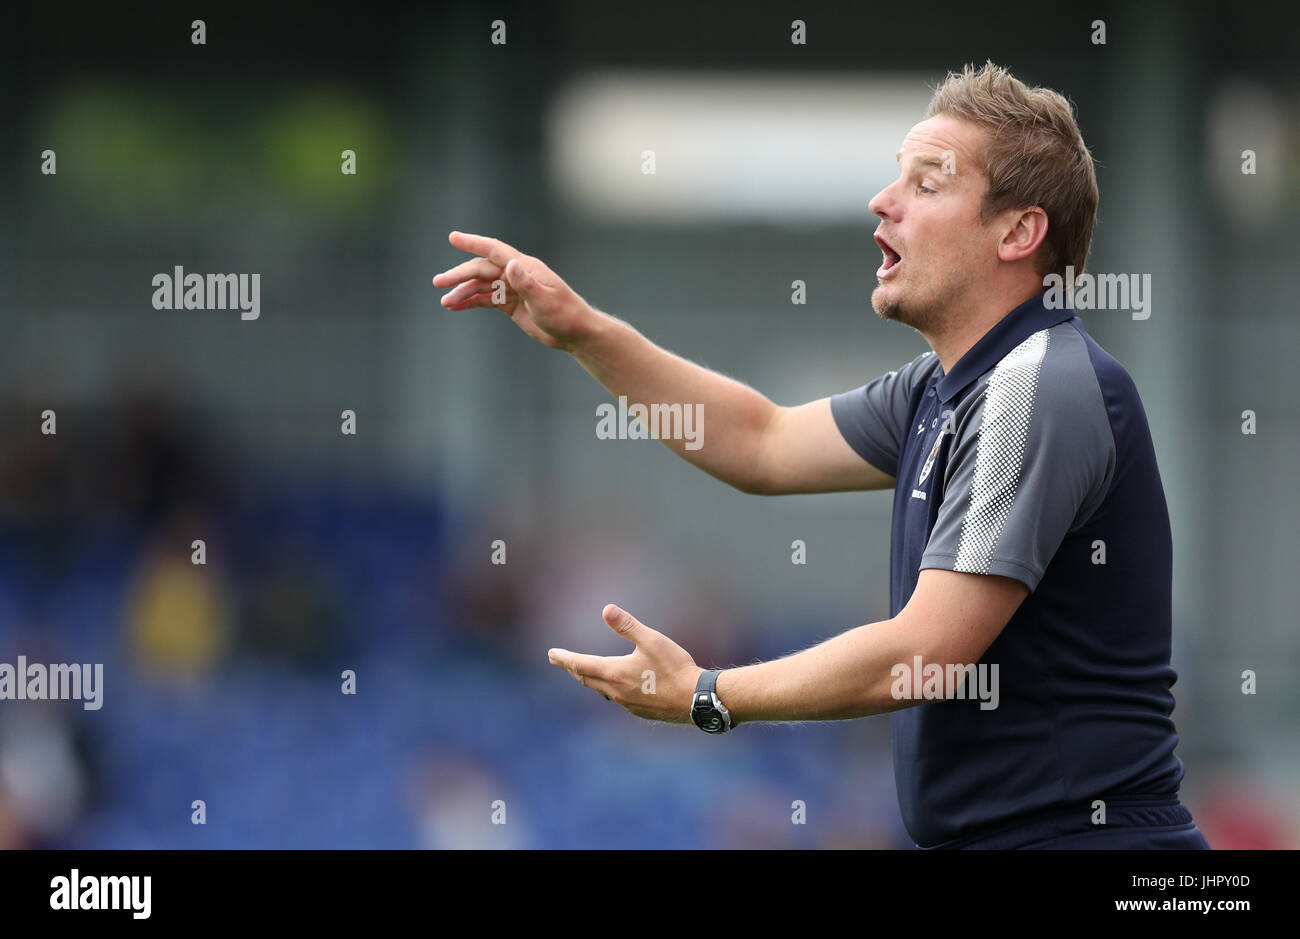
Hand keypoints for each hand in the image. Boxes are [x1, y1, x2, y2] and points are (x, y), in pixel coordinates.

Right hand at [433, 230, 593, 351]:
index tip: (452, 237)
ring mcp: (512, 288)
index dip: (473, 243)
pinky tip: (455, 307)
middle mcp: (516, 274)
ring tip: (445, 302)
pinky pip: (486, 299)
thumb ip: (527, 283)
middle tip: (438, 283)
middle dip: (459, 275)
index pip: (495, 250)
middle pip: (482, 269)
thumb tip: (511, 264)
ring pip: (481, 286)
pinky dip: (470, 302)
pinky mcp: (511, 303)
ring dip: (462, 292)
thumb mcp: (545, 301)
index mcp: (525, 267)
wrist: (575, 333)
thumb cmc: (565, 315)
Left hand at [548, 605, 703, 723]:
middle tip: (561, 662)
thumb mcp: (652, 640)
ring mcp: (627, 704)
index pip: (581, 664)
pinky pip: (615, 699)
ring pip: (600, 690)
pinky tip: (614, 687)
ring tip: (584, 672)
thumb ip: (628, 626)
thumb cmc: (675, 667)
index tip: (551, 654)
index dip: (564, 658)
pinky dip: (607, 689)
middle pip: (587, 679)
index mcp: (615, 672)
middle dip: (572, 669)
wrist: (695, 699)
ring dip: (589, 679)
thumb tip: (606, 609)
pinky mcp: (639, 711)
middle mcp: (616, 691)